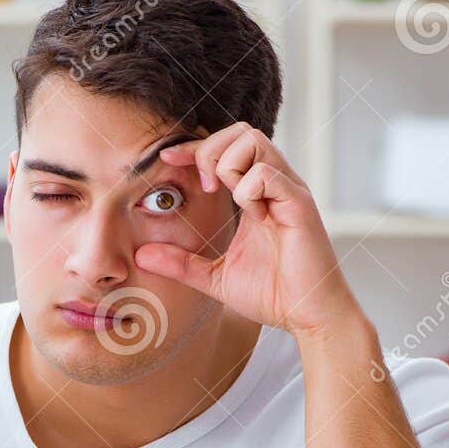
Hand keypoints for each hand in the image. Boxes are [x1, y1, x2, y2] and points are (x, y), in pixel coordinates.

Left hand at [132, 125, 361, 336]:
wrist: (306, 316)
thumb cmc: (272, 294)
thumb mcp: (213, 277)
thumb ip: (180, 263)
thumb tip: (142, 254)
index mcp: (255, 195)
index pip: (225, 149)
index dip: (194, 148)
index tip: (168, 158)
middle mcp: (274, 185)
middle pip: (241, 131)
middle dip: (211, 150)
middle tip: (204, 187)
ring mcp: (288, 191)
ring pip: (254, 141)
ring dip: (229, 165)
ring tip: (227, 198)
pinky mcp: (299, 204)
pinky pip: (268, 174)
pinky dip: (249, 190)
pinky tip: (254, 216)